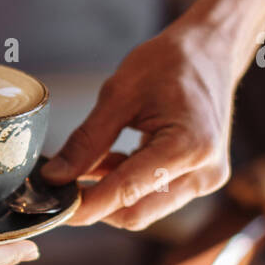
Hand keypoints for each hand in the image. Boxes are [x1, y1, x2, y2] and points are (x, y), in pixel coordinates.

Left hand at [41, 23, 235, 230]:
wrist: (211, 51)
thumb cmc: (171, 63)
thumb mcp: (119, 95)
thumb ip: (86, 141)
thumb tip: (54, 176)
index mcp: (188, 146)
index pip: (126, 192)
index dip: (86, 206)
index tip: (54, 209)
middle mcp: (204, 171)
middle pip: (136, 212)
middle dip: (95, 205)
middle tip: (61, 188)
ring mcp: (206, 179)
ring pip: (144, 209)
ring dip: (110, 195)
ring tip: (85, 166)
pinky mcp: (201, 179)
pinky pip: (155, 197)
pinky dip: (126, 187)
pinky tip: (107, 163)